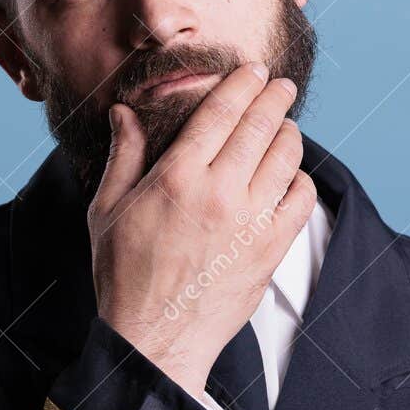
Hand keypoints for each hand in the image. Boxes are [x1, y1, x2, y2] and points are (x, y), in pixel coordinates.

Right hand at [87, 62, 317, 397]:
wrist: (155, 339)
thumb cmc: (123, 275)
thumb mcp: (108, 210)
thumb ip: (123, 157)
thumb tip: (124, 113)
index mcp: (177, 178)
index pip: (221, 113)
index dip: (242, 84)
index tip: (253, 70)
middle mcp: (219, 194)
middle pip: (261, 126)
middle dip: (275, 97)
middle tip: (282, 85)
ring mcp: (250, 223)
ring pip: (286, 157)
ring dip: (289, 133)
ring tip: (284, 126)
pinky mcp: (270, 250)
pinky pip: (301, 199)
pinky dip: (300, 179)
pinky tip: (288, 176)